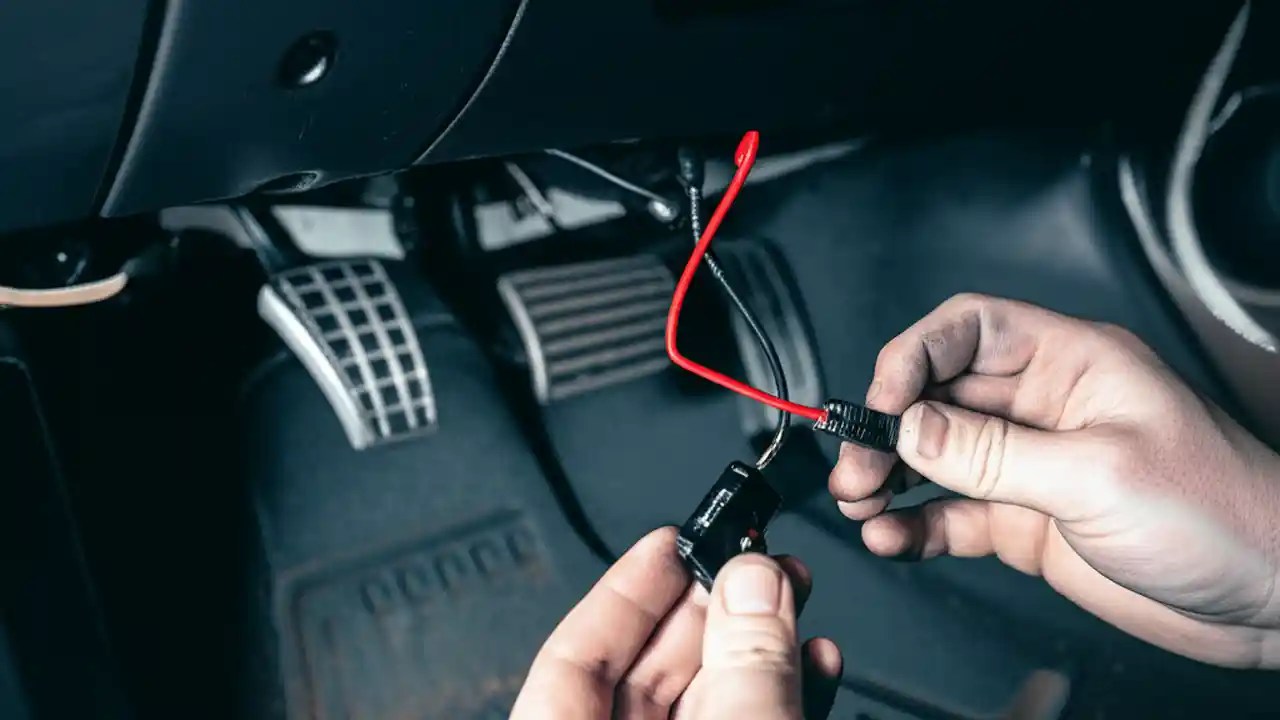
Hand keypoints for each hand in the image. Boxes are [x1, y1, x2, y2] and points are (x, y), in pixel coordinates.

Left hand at [510, 528, 842, 718]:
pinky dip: (779, 697)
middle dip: (712, 607)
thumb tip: (750, 584)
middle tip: (755, 559)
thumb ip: (744, 667)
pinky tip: (812, 664)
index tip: (673, 538)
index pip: (573, 656)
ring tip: (796, 598)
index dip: (625, 587)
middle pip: (648, 672)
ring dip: (758, 647)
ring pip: (705, 703)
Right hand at [831, 294, 1279, 667]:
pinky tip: (894, 538)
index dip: (912, 356)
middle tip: (859, 467)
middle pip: (937, 394)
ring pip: (935, 457)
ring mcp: (1031, 467)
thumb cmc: (1224, 513)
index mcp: (1070, 363)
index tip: (881, 402)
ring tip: (863, 503)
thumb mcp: (1097, 473)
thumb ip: (992, 452)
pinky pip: (951, 514)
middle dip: (888, 427)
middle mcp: (1043, 407)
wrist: (1272, 600)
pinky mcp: (1026, 522)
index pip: (967, 330)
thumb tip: (909, 425)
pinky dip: (915, 526)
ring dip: (891, 478)